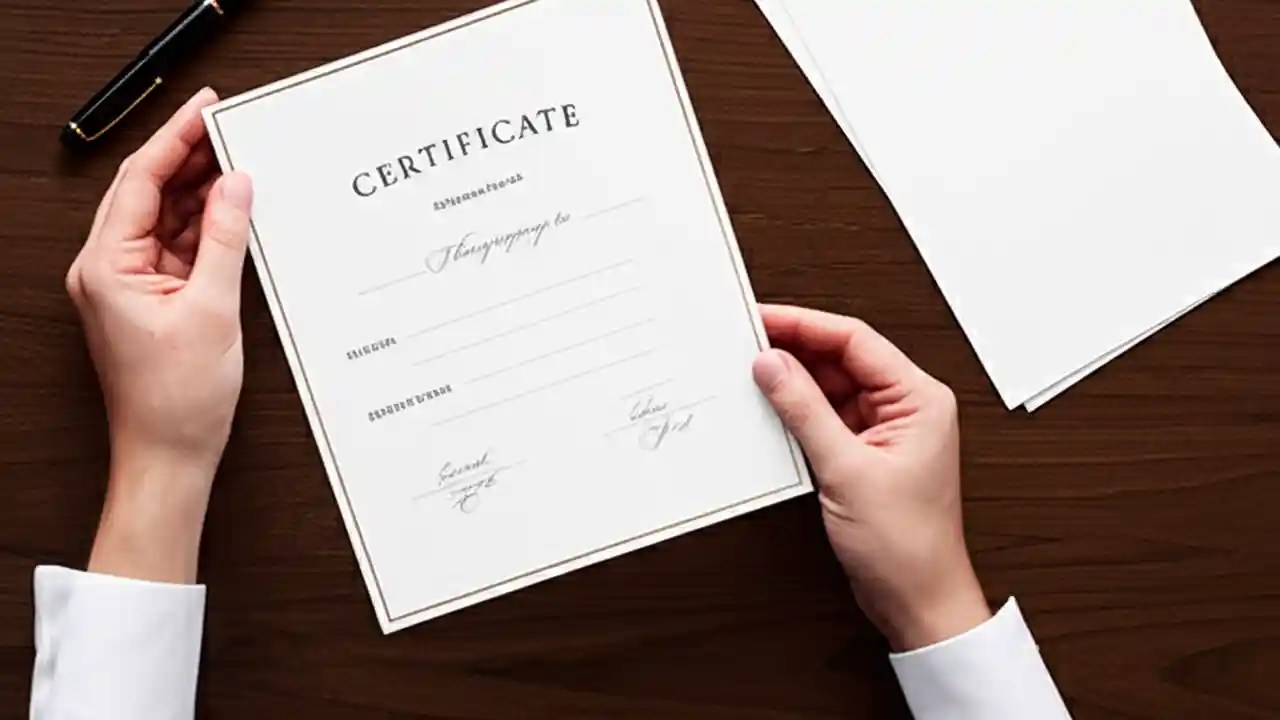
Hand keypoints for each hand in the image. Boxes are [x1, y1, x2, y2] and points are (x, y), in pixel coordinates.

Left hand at [65, 89, 252, 583]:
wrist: (169, 454)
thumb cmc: (176, 400)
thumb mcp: (212, 308)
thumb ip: (225, 238)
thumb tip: (236, 186)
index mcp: (105, 265)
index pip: (141, 180)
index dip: (175, 137)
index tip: (205, 109)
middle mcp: (107, 269)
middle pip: (149, 193)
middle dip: (190, 158)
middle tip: (230, 129)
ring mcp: (128, 284)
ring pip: (165, 218)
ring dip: (201, 192)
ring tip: (240, 164)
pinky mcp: (150, 299)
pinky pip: (178, 247)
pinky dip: (206, 228)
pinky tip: (234, 212)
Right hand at [752, 305, 990, 650]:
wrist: (919, 602)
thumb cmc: (908, 546)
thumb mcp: (846, 469)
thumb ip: (804, 411)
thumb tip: (772, 366)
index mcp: (919, 398)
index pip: (854, 340)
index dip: (804, 325)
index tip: (763, 319)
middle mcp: (906, 408)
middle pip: (840, 360)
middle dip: (793, 351)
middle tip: (745, 343)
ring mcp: (885, 431)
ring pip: (829, 388)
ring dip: (792, 383)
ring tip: (750, 376)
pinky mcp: (865, 454)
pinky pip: (825, 418)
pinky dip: (797, 414)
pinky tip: (769, 412)